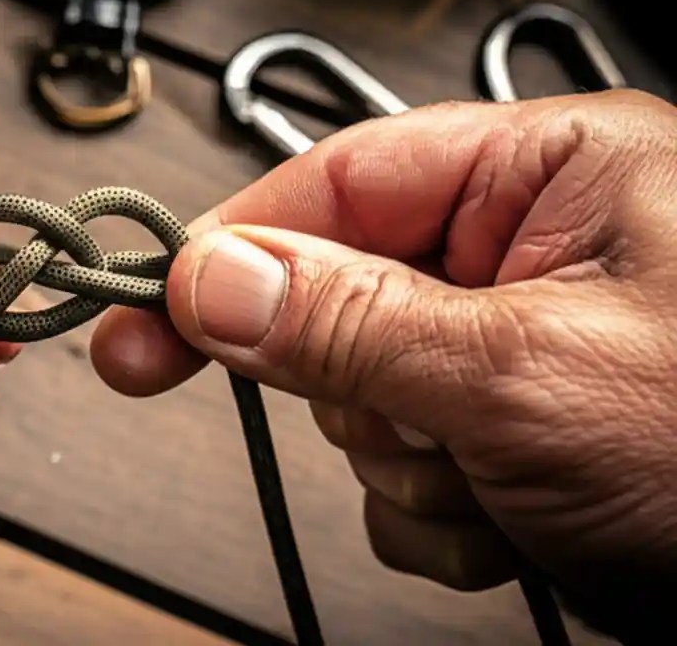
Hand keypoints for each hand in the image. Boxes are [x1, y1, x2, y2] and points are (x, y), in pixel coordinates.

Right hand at [91, 90, 676, 635]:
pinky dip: (440, 516)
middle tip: (424, 432)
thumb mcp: (526, 375)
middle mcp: (533, 251)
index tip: (145, 315)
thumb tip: (214, 279)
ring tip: (507, 486)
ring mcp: (520, 348)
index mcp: (553, 177)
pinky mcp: (516, 431)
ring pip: (368, 403)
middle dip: (366, 395)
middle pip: (340, 302)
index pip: (335, 183)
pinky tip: (516, 522)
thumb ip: (350, 321)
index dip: (228, 250)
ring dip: (415, 470)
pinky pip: (409, 470)